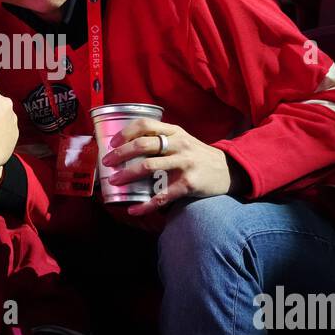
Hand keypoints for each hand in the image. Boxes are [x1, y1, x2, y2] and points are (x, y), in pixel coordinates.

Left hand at [100, 117, 233, 216]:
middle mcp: (179, 144)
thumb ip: (162, 139)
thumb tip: (128, 147)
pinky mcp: (188, 184)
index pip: (145, 124)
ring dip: (127, 175)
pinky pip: (162, 196)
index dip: (125, 133)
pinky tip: (133, 210)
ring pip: (148, 167)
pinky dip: (145, 205)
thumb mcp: (183, 140)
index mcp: (174, 132)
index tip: (111, 143)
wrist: (227, 170)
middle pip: (143, 144)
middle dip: (120, 154)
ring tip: (114, 182)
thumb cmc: (198, 155)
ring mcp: (184, 163)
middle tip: (106, 163)